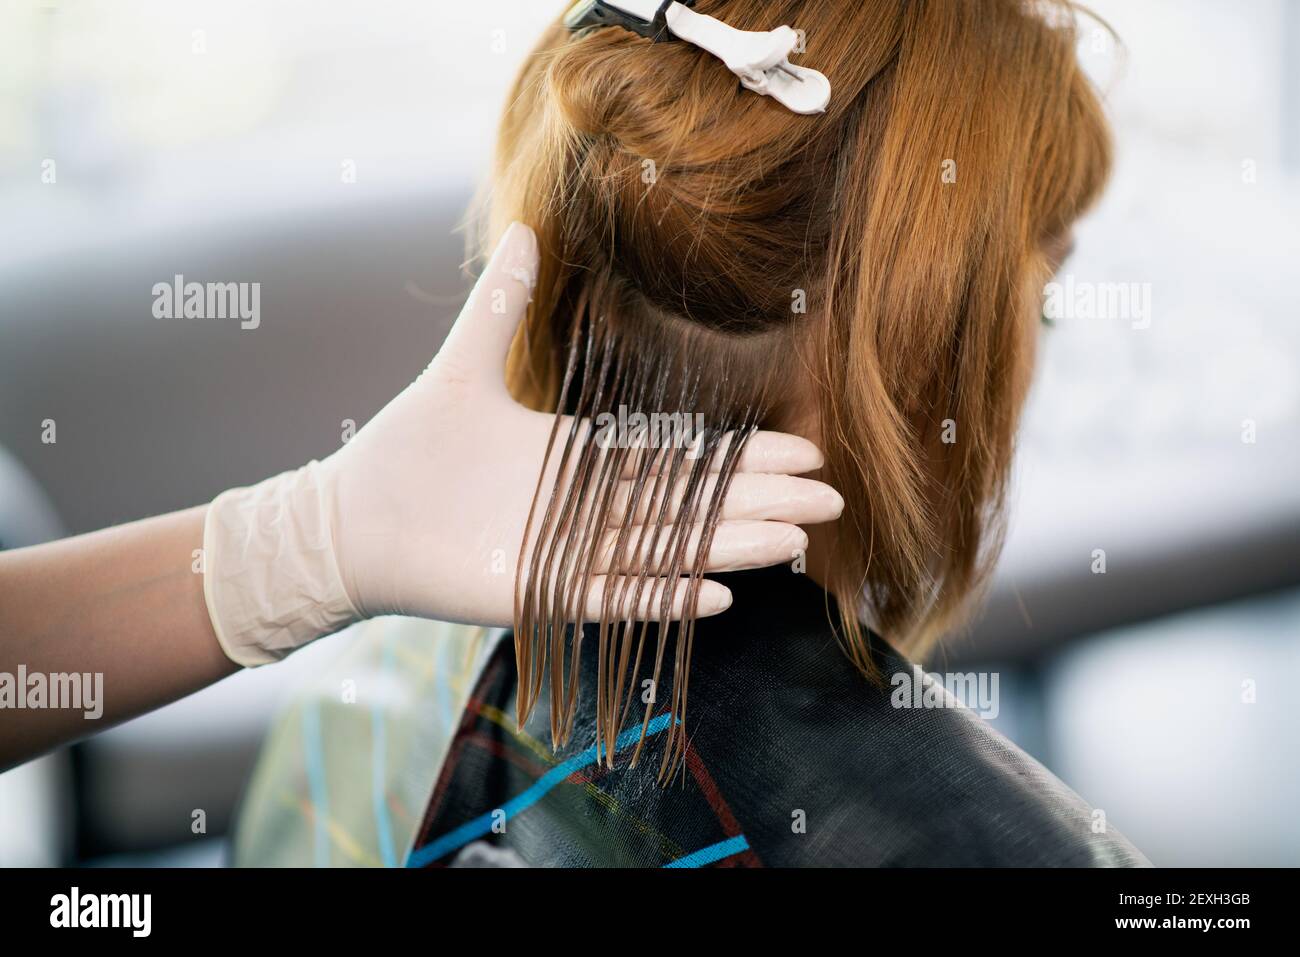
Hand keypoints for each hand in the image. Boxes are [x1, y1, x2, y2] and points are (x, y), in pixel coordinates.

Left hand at [203, 222, 842, 664]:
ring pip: (668, 550)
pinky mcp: (541, 591)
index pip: (680, 459)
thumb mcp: (464, 366)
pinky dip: (664, 597)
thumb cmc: (409, 448)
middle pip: (692, 506)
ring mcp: (568, 553)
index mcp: (581, 459)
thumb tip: (527, 229)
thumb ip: (503, 305)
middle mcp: (587, 509)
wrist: (352, 519)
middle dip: (761, 503)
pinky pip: (616, 597)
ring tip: (795, 544)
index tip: (801, 450)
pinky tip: (719, 596)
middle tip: (831, 503)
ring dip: (731, 547)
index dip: (742, 458)